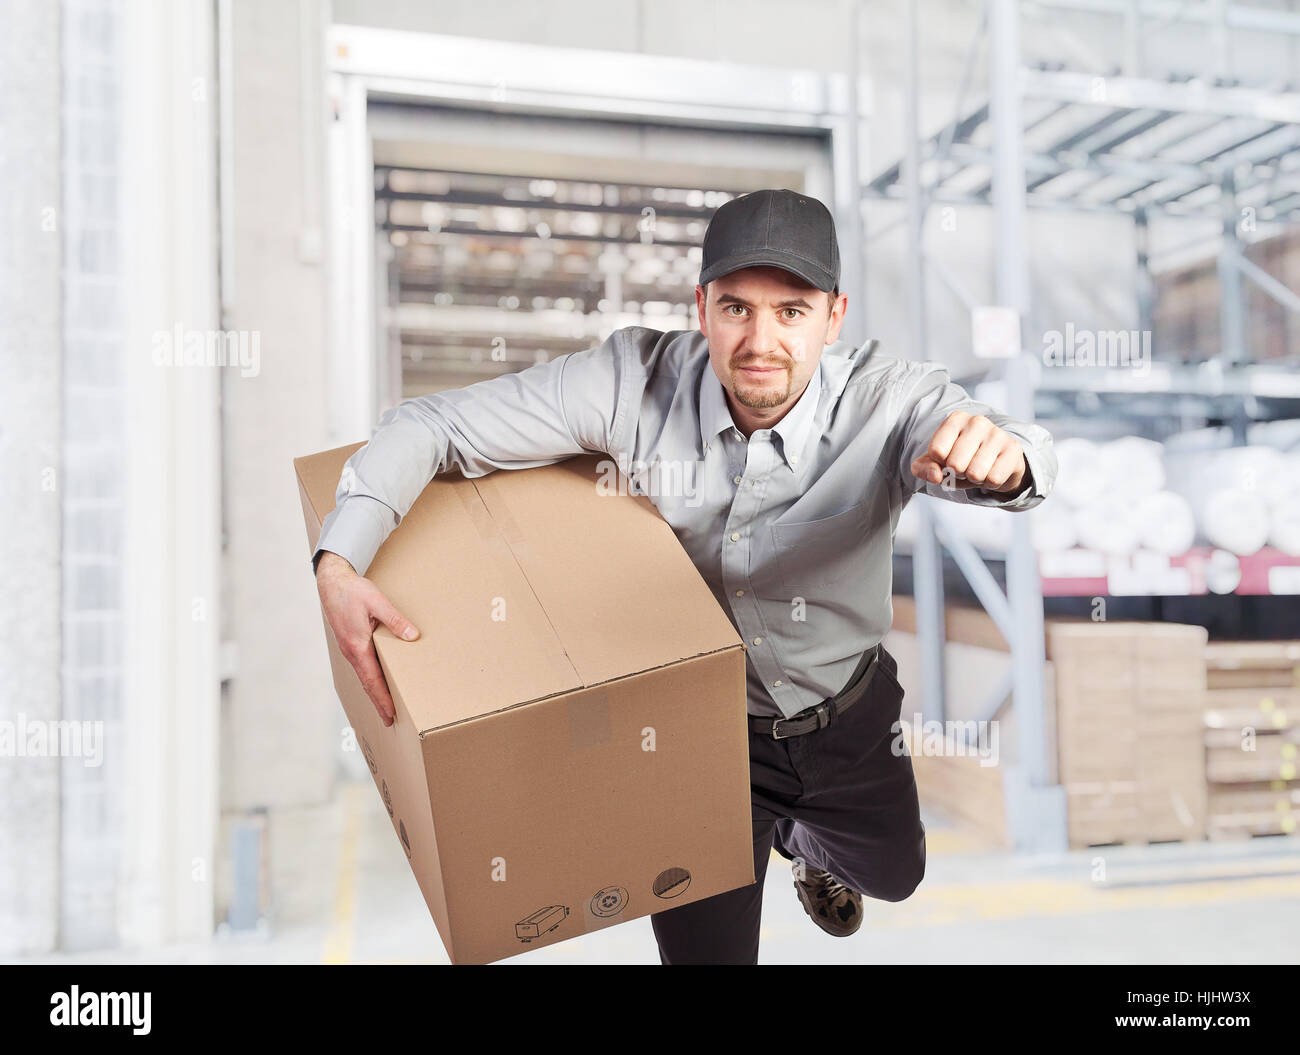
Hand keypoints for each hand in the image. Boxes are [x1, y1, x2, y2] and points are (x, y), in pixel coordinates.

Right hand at [316, 551, 420, 726]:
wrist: (331, 582)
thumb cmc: (352, 591)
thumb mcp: (376, 602)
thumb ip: (394, 620)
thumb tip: (411, 636)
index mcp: (358, 646)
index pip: (372, 680)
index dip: (382, 699)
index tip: (390, 715)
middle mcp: (351, 652)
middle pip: (367, 683)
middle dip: (379, 702)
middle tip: (390, 719)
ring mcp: (349, 648)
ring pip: (364, 675)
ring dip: (375, 690)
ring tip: (387, 704)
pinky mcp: (350, 642)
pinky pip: (362, 665)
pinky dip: (371, 677)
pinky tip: (378, 678)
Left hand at [911, 411, 1025, 493]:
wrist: (996, 462)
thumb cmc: (961, 459)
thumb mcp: (937, 463)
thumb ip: (924, 468)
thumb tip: (935, 476)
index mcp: (955, 419)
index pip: (936, 451)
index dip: (939, 464)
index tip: (947, 459)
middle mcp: (977, 421)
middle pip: (955, 464)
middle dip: (958, 474)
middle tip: (965, 467)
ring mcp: (997, 434)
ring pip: (975, 473)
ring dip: (975, 479)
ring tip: (979, 469)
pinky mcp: (1013, 449)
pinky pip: (993, 479)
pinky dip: (990, 483)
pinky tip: (993, 471)